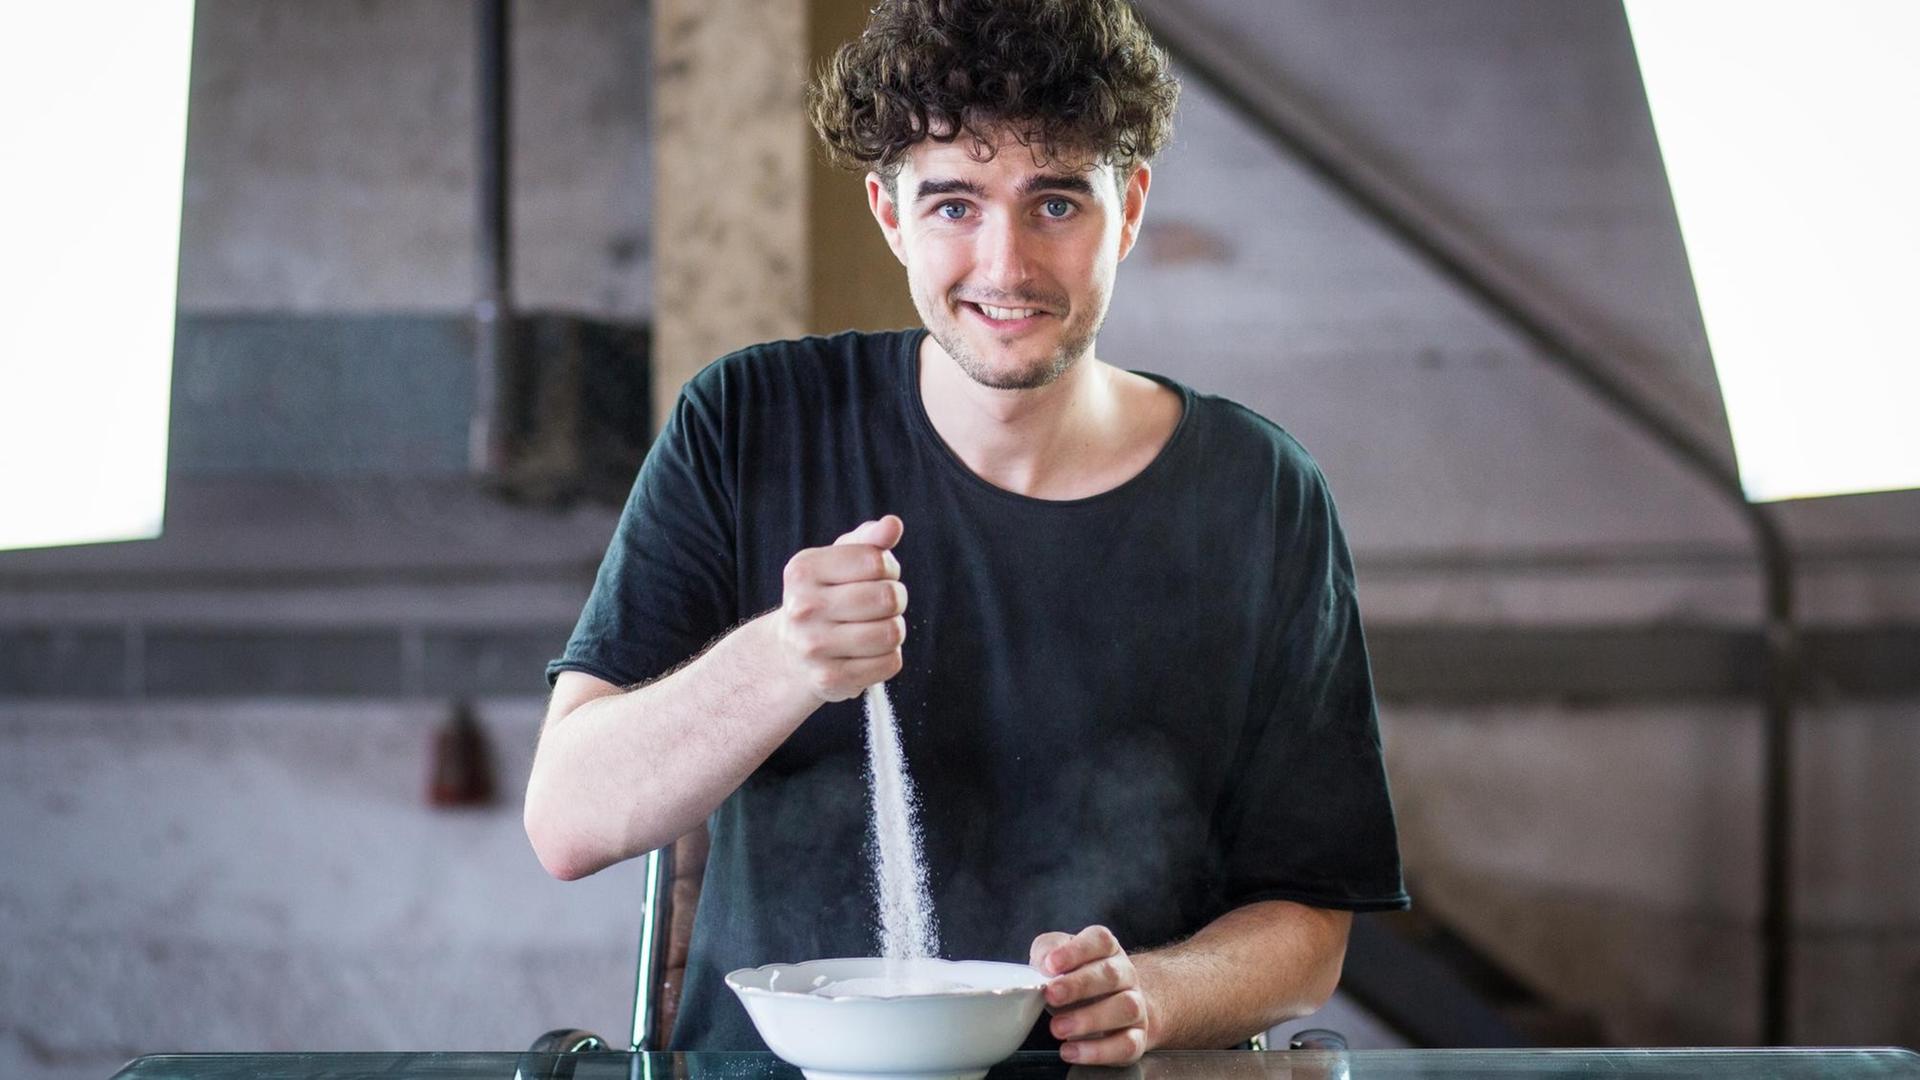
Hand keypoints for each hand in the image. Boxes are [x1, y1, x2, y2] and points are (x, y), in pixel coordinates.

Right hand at [774, 515, 907, 702]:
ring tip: (874, 628)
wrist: (790, 654)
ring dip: (893, 629)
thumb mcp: (839, 562)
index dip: (888, 567)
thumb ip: (869, 540)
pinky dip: (888, 657)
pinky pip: (890, 663)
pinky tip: (868, 653)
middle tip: (878, 605)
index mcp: (803, 570)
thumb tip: (893, 524)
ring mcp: (814, 647)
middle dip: (894, 599)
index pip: (876, 560)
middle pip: (887, 597)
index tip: (877, 575)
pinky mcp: (830, 680)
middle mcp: (803, 608)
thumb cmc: (824, 597)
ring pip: (892, 632)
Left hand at [1031, 925, 1151, 1063]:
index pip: (1100, 941)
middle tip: (1051, 995)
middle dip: (1079, 985)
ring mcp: (1136, 1006)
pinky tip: (1070, 1051)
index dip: (1076, 951)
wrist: (1110, 1007)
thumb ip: (1047, 951)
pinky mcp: (1137, 1038)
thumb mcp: (1057, 957)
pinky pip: (1126, 1045)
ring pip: (1125, 1009)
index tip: (1050, 964)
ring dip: (1089, 1019)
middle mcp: (1126, 975)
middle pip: (1111, 974)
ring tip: (1057, 1028)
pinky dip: (1098, 1051)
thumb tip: (1044, 961)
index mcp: (1107, 950)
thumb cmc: (1077, 980)